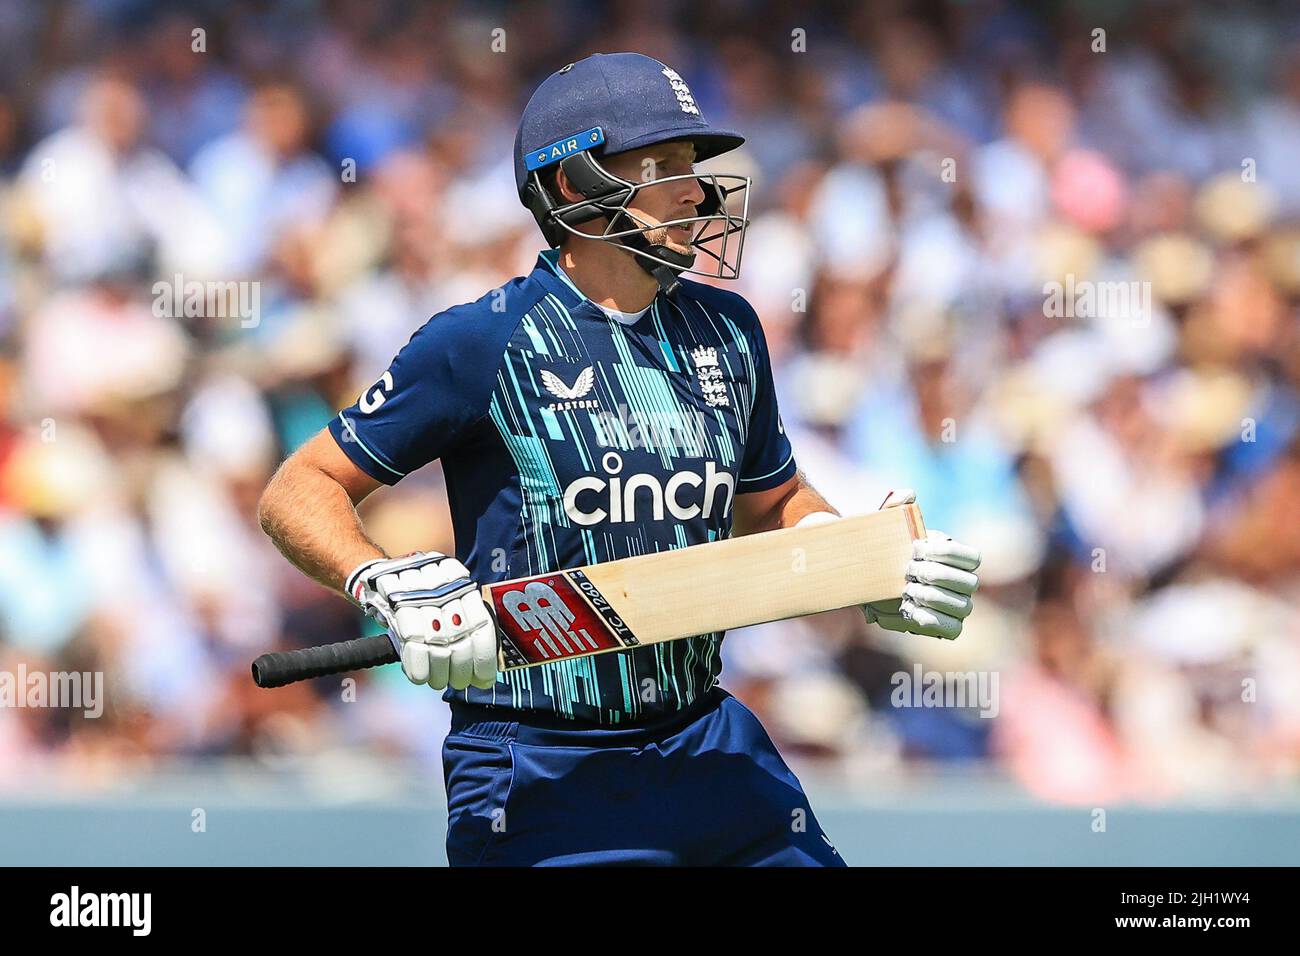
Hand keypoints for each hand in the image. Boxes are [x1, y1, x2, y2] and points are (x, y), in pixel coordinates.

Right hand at [346, 553, 497, 689]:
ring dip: (440, 672)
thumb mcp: (446, 595)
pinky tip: (421, 677)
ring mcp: (421, 594)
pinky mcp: (396, 604)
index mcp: (462, 583)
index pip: (482, 626)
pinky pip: (412, 644)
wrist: (383, 570)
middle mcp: (444, 586)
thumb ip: (464, 622)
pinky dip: (418, 667)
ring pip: (438, 645)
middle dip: (461, 670)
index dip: (484, 658)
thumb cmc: (419, 590)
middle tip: (458, 682)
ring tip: (438, 681)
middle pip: (461, 639)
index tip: (483, 679)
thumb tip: (480, 669)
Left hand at [863, 490, 980, 639]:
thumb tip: (908, 494)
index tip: (916, 548)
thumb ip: (896, 506)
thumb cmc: (887, 553)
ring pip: (961, 605)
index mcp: (958, 558)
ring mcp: (959, 607)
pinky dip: (930, 619)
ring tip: (906, 590)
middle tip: (908, 571)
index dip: (946, 553)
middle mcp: (966, 584)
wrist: (873, 583)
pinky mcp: (948, 628)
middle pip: (968, 582)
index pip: (972, 557)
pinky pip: (950, 628)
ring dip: (932, 596)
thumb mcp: (888, 527)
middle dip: (936, 575)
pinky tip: (909, 608)